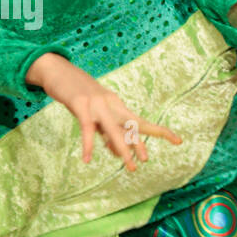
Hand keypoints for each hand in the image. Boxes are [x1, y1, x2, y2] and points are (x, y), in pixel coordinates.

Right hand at [27, 52, 182, 170]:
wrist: (57, 70)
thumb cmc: (78, 94)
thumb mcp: (95, 113)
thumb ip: (106, 131)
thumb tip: (117, 151)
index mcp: (118, 106)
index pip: (141, 121)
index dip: (160, 131)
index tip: (178, 141)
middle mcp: (111, 104)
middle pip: (131, 126)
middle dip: (139, 144)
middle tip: (146, 160)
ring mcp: (96, 104)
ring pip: (113, 129)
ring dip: (122, 149)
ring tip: (130, 166)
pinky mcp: (80, 105)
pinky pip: (86, 129)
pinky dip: (88, 145)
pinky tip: (87, 159)